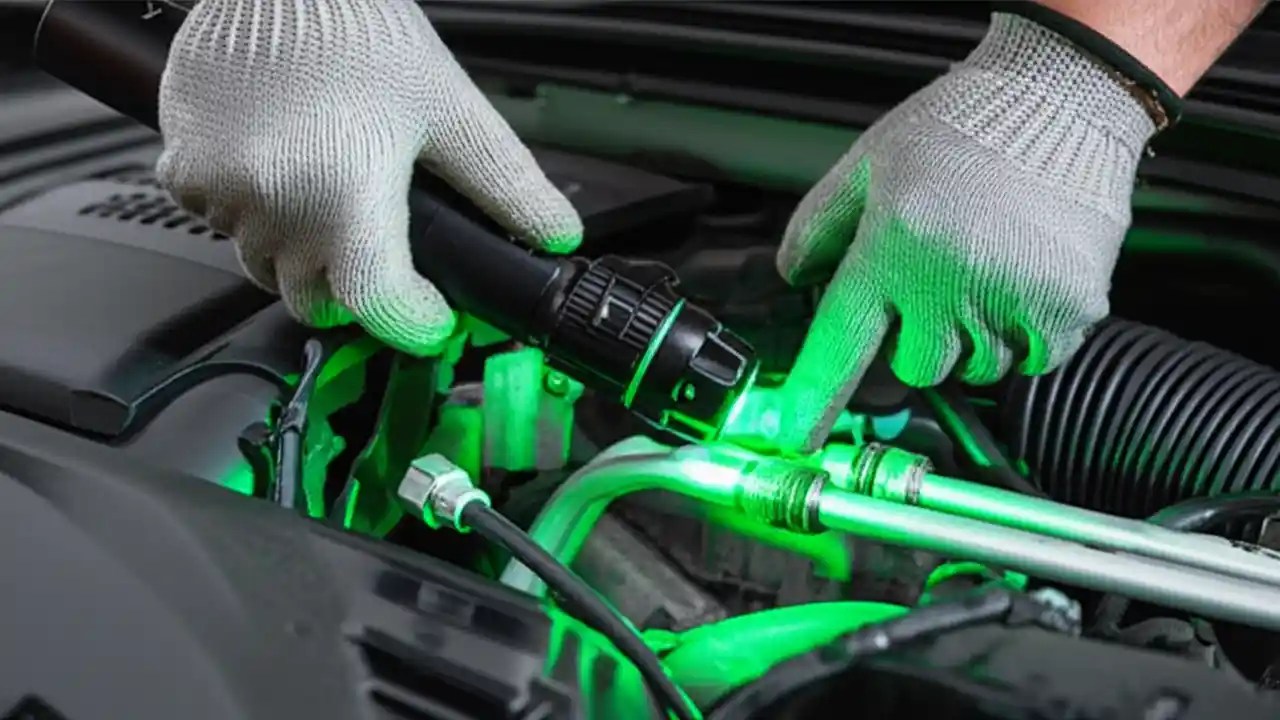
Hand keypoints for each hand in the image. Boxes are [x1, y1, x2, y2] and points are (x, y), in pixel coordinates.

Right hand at [156, 0, 579, 354]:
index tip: (432, 316)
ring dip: (302, 251)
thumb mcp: (450, 108)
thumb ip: (505, 183)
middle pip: (318, 300)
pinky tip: (283, 162)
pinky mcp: (181, 170)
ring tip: (331, 185)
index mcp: (341, 194)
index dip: (415, 321)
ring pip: (265, 267)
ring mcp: (218, 192)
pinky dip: (254, 213)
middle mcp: (271, 204)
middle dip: (357, 291)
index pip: (378, 307)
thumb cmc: (356, 27)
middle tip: (383, 244)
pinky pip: (221, 225)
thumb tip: (554, 231)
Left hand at [774, 13, 1155, 451]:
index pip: (839, 343)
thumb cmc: (960, 127)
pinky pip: (1031, 360)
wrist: (1059, 100)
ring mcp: (1012, 299)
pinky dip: (1025, 333)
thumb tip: (795, 277)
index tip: (796, 438)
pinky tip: (1022, 280)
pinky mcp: (1068, 308)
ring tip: (986, 270)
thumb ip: (820, 224)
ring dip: (972, 337)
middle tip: (937, 282)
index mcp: (892, 247)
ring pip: (973, 368)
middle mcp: (948, 281)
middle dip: (917, 337)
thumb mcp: (869, 163)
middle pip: (914, 367)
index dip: (813, 399)